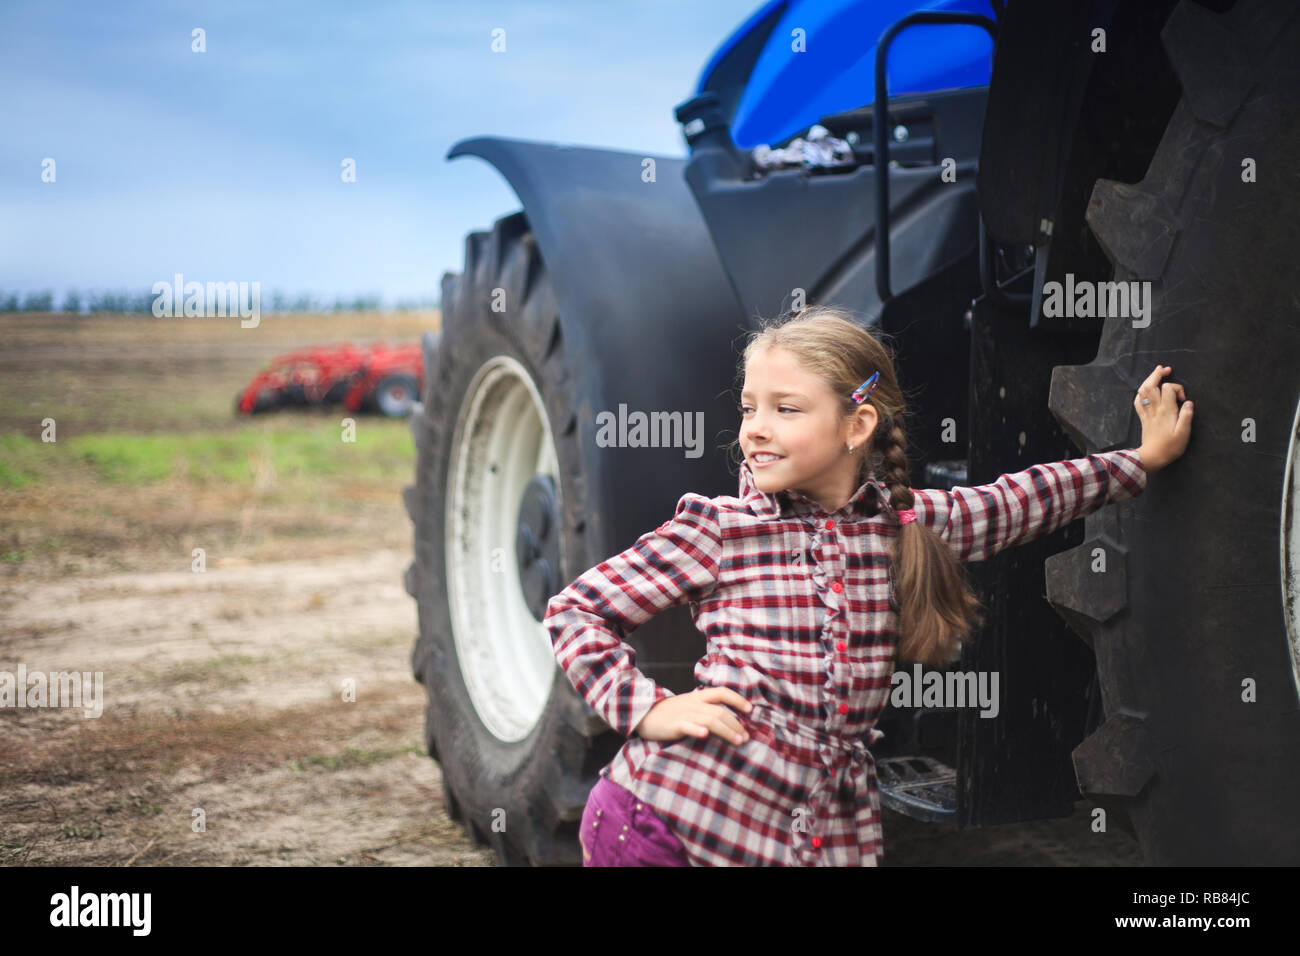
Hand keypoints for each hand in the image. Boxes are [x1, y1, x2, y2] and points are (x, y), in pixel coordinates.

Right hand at [633, 686, 752, 745]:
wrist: (643, 714)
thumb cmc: (668, 713)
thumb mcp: (688, 706)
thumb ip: (704, 709)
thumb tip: (726, 718)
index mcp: (697, 697)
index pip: (721, 692)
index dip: (737, 699)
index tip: (750, 710)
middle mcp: (694, 704)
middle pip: (720, 710)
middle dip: (736, 724)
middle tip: (746, 737)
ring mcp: (684, 714)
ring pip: (710, 719)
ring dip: (727, 730)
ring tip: (738, 740)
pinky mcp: (674, 725)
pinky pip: (687, 726)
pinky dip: (697, 729)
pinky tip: (705, 735)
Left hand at [1135, 364, 1192, 471]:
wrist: (1152, 457)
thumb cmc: (1170, 447)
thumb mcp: (1184, 433)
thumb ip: (1186, 416)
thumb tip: (1188, 402)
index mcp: (1166, 411)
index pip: (1168, 389)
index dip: (1177, 388)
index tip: (1183, 399)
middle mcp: (1155, 409)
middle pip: (1151, 386)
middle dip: (1157, 374)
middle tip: (1165, 369)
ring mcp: (1147, 413)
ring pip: (1143, 391)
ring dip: (1148, 380)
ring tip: (1156, 373)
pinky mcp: (1143, 418)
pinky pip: (1138, 401)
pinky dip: (1141, 393)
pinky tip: (1145, 390)